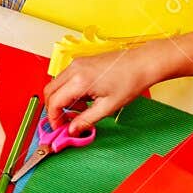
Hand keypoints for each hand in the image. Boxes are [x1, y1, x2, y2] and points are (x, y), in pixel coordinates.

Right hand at [42, 41, 171, 131]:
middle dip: (54, 109)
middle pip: (50, 92)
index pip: (54, 102)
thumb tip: (72, 130)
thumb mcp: (108, 107)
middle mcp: (75, 69)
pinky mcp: (81, 62)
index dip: (53, 118)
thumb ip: (86, 120)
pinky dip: (68, 91)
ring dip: (61, 100)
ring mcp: (77, 63)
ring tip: (80, 110)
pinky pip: (65, 78)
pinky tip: (84, 98)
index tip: (59, 127)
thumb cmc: (131, 80)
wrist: (143, 63)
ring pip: (56, 84)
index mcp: (80, 81)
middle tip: (65, 122)